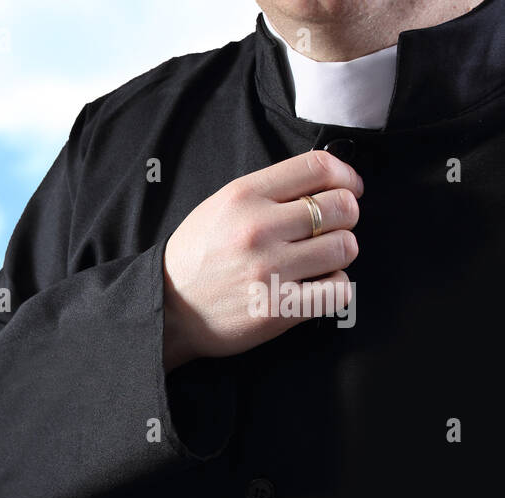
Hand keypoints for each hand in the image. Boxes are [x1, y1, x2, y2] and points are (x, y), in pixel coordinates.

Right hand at [162, 149, 362, 370]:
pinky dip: (334, 288)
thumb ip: (267, 193)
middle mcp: (258, 229)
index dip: (346, 176)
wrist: (167, 311)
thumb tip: (326, 183)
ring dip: (338, 255)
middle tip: (329, 230)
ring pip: (345, 247)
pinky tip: (314, 287)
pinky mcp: (279, 308)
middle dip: (344, 217)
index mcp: (243, 197)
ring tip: (316, 262)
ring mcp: (270, 270)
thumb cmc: (196, 260)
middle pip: (341, 207)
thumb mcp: (219, 208)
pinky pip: (338, 289)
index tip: (349, 188)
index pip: (318, 167)